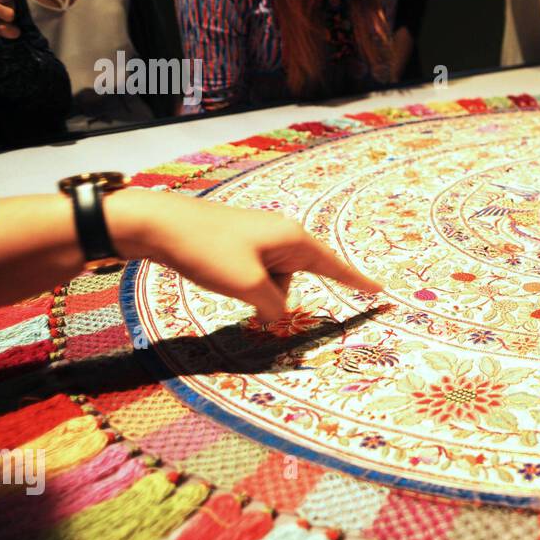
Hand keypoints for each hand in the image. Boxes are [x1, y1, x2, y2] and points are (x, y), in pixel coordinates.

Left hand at [106, 190, 383, 322]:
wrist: (158, 225)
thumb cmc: (208, 250)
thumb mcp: (247, 285)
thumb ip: (274, 306)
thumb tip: (278, 314)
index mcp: (293, 238)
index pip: (334, 265)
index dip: (356, 281)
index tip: (380, 292)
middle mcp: (282, 235)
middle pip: (296, 278)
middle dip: (277, 296)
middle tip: (245, 293)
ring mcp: (260, 239)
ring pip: (274, 281)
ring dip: (257, 293)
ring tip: (225, 283)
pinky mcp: (240, 245)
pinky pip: (256, 275)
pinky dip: (245, 286)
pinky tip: (220, 280)